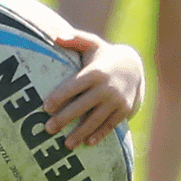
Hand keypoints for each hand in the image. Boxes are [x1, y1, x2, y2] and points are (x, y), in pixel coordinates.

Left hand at [42, 30, 143, 147]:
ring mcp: (116, 100)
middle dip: (64, 118)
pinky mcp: (124, 110)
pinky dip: (99, 134)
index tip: (45, 107)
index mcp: (95, 72)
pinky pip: (110, 125)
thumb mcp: (92, 44)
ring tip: (65, 145)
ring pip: (95, 120)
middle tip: (47, 129)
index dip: (59, 96)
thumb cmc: (104, 56)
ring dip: (80, 133)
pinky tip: (87, 143)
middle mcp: (106, 87)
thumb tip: (56, 35)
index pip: (74, 86)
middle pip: (82, 106)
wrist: (135, 66)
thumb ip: (75, 38)